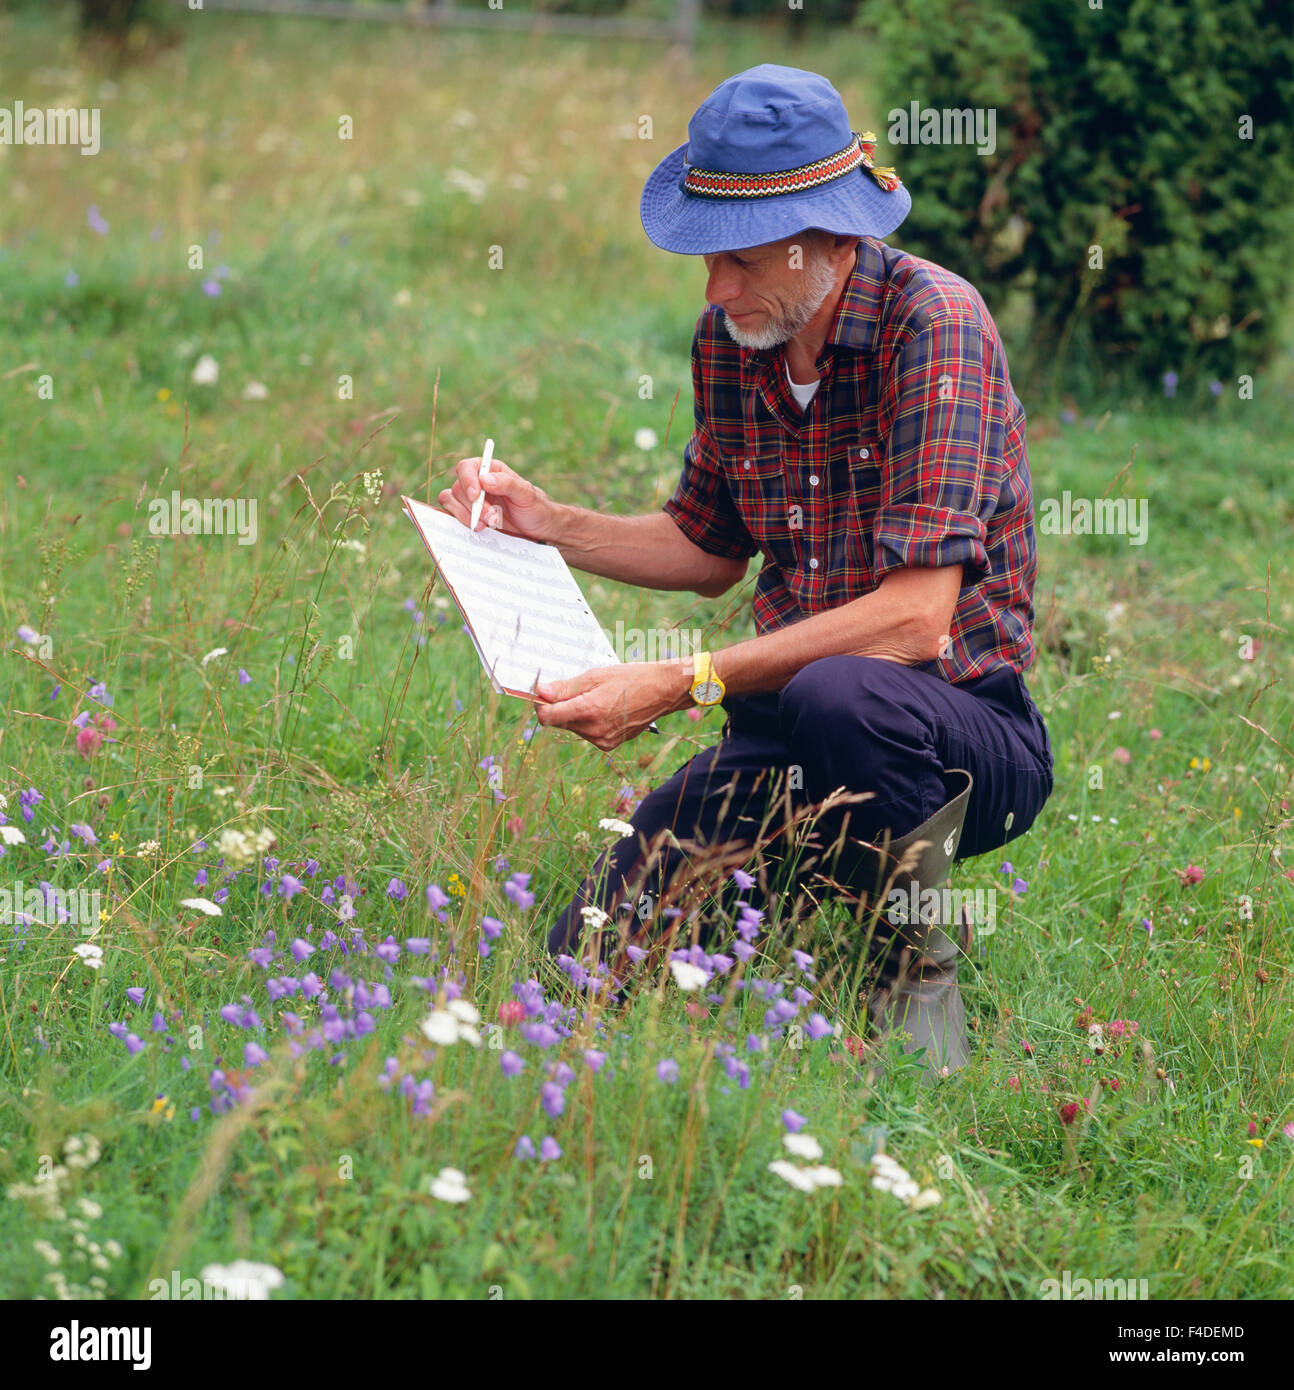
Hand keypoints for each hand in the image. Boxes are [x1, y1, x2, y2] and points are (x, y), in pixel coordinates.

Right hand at [438, 454, 556, 541]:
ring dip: (467, 516)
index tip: (476, 496)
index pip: (467, 467)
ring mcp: (469, 500)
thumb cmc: (534, 506)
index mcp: (489, 470)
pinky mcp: (467, 515)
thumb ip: (506, 483)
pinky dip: (462, 522)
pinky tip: (481, 528)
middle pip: (458, 488)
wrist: (537, 528)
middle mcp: (476, 482)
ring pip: (451, 501)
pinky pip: (452, 515)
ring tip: (490, 525)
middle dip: (474, 506)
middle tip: (493, 519)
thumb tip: (484, 480)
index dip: (467, 480)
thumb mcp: (526, 493)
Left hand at [534, 662, 689, 750]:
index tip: (543, 693)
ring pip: (573, 727)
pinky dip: (589, 721)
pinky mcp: (609, 745)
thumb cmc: (630, 678)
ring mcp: (602, 740)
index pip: (548, 716)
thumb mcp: (596, 675)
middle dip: (561, 707)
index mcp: (589, 710)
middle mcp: (594, 730)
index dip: (541, 704)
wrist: (663, 691)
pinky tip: (605, 709)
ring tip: (598, 698)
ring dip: (576, 714)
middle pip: (559, 722)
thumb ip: (566, 687)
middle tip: (578, 689)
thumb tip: (540, 692)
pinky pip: (588, 733)